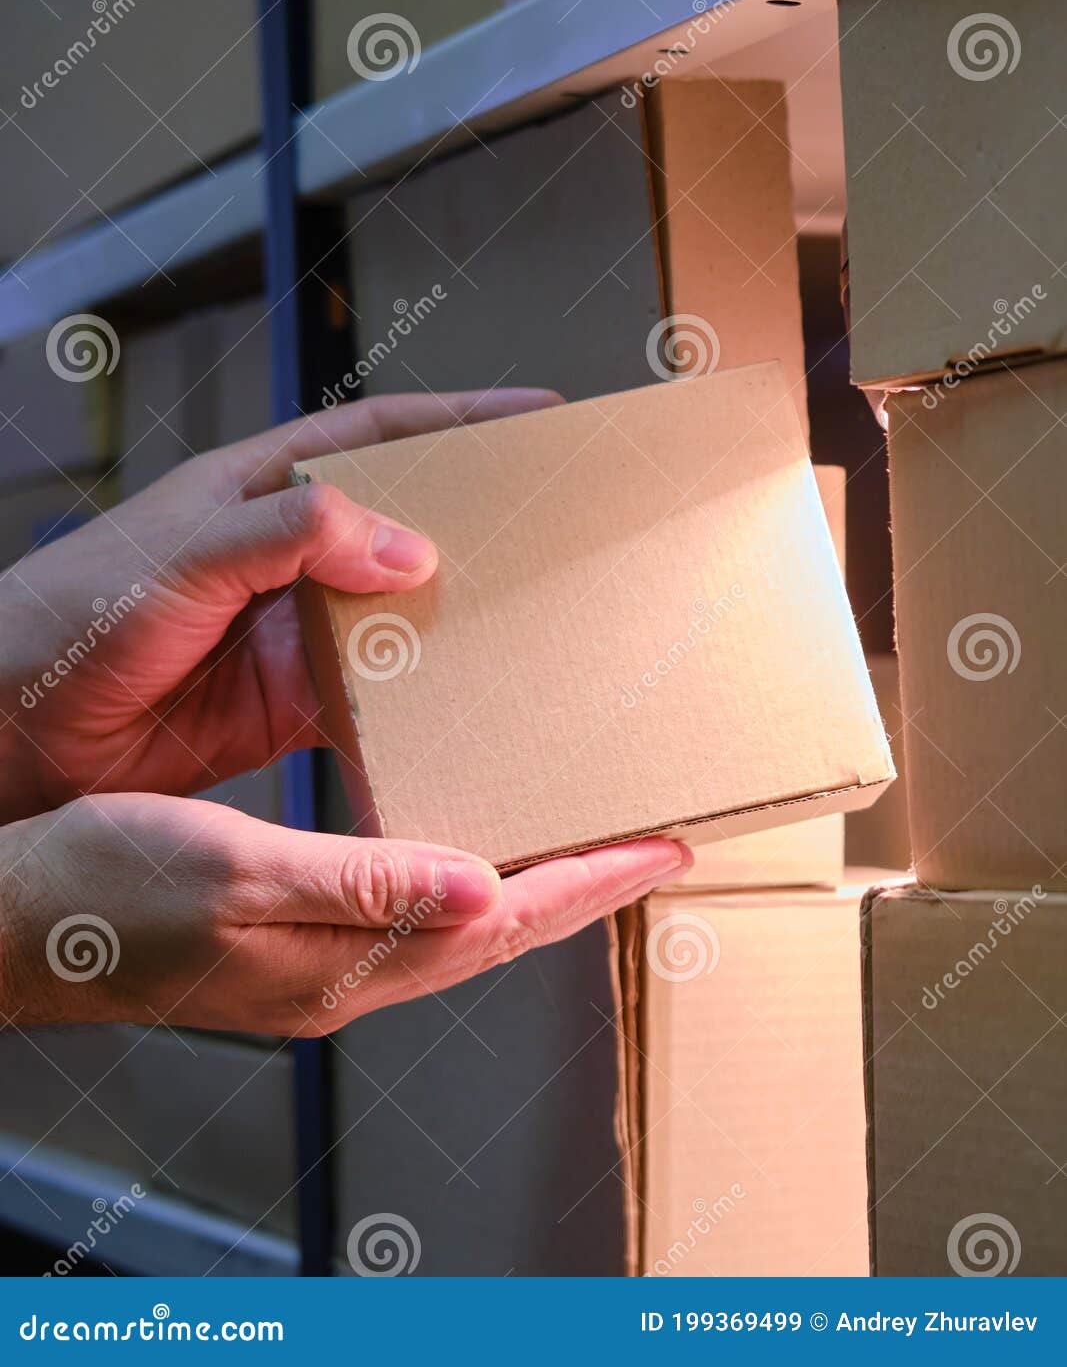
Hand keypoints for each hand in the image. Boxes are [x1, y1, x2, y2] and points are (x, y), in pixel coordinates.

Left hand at [0, 389, 558, 822]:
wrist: (10, 729)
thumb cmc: (65, 616)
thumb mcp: (181, 553)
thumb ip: (292, 537)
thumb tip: (408, 546)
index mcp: (260, 488)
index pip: (379, 436)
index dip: (460, 419)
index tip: (535, 414)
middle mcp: (286, 556)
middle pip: (405, 529)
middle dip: (478, 527)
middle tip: (552, 534)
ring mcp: (289, 632)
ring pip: (397, 619)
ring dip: (454, 627)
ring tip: (527, 629)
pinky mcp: (285, 705)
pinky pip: (370, 701)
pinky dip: (414, 710)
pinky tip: (459, 715)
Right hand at [0, 794, 691, 1031]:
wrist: (10, 918)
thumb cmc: (99, 892)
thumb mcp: (229, 870)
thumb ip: (357, 884)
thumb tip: (478, 886)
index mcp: (342, 964)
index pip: (502, 922)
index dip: (591, 881)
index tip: (664, 842)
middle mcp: (345, 976)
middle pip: (496, 928)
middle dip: (580, 882)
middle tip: (645, 834)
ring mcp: (318, 966)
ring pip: (456, 920)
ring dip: (525, 880)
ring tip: (578, 833)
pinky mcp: (290, 943)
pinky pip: (406, 910)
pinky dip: (456, 873)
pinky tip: (458, 841)